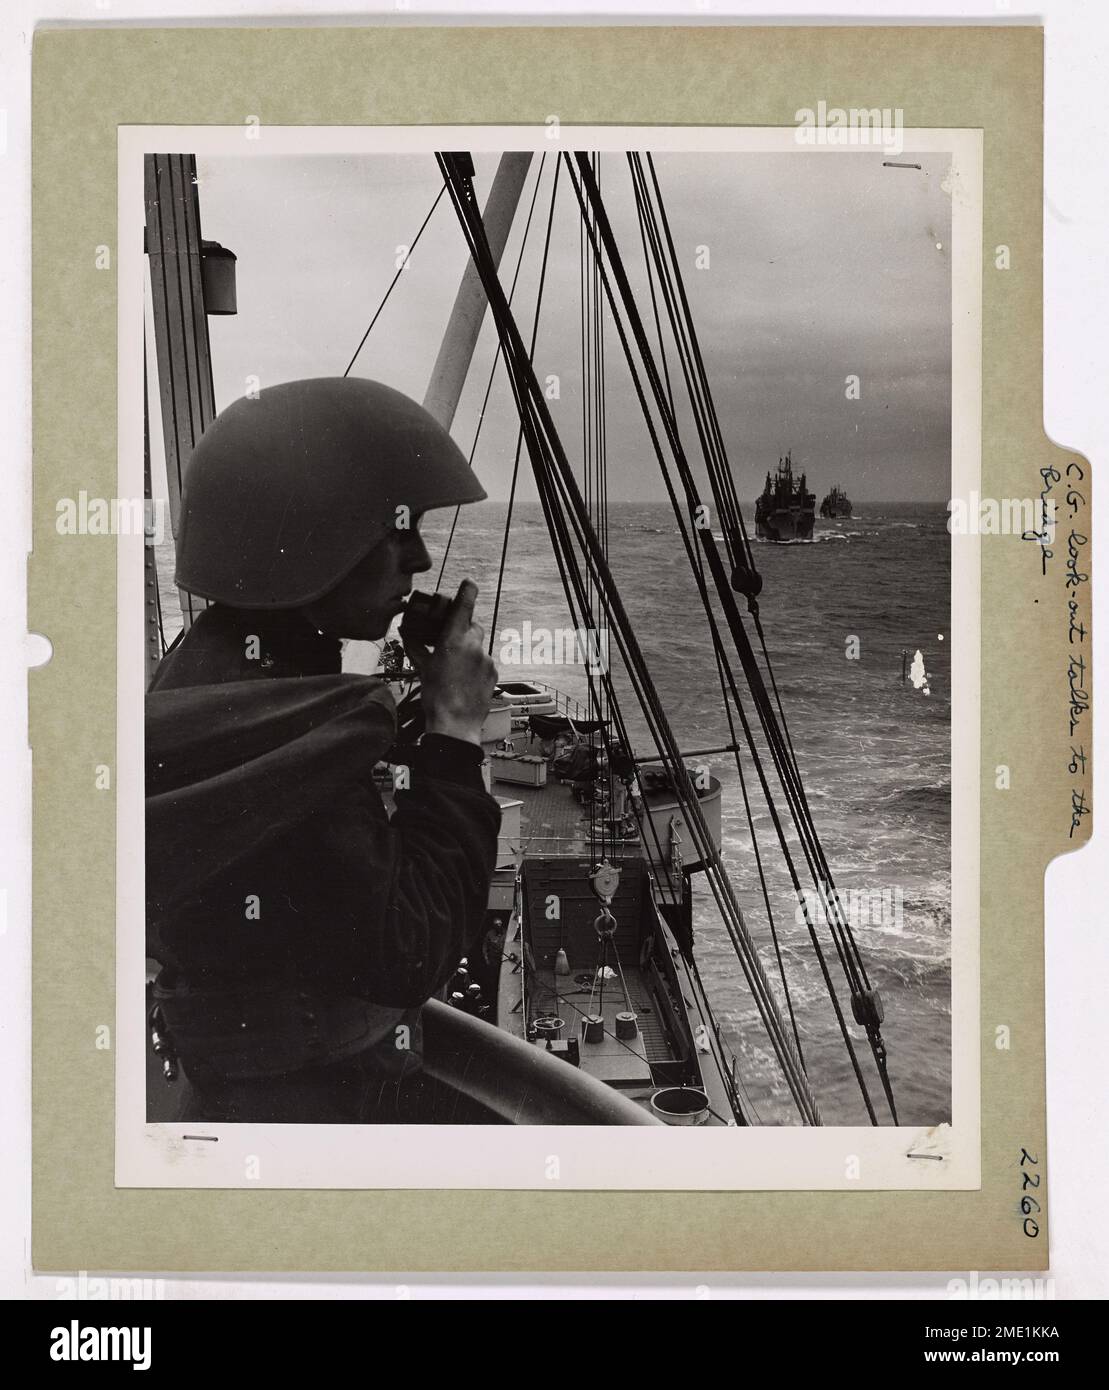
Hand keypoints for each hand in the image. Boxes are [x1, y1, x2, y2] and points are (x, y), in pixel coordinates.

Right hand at [403, 580, 497, 746]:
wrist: (455, 723)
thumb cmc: (437, 698)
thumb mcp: (422, 668)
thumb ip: (416, 646)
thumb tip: (407, 633)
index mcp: (454, 640)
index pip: (465, 605)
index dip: (467, 590)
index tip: (469, 583)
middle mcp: (473, 645)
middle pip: (472, 625)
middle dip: (462, 629)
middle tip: (449, 642)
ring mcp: (486, 659)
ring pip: (477, 645)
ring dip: (468, 650)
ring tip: (455, 669)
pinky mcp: (493, 672)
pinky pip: (484, 661)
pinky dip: (475, 665)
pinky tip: (465, 679)